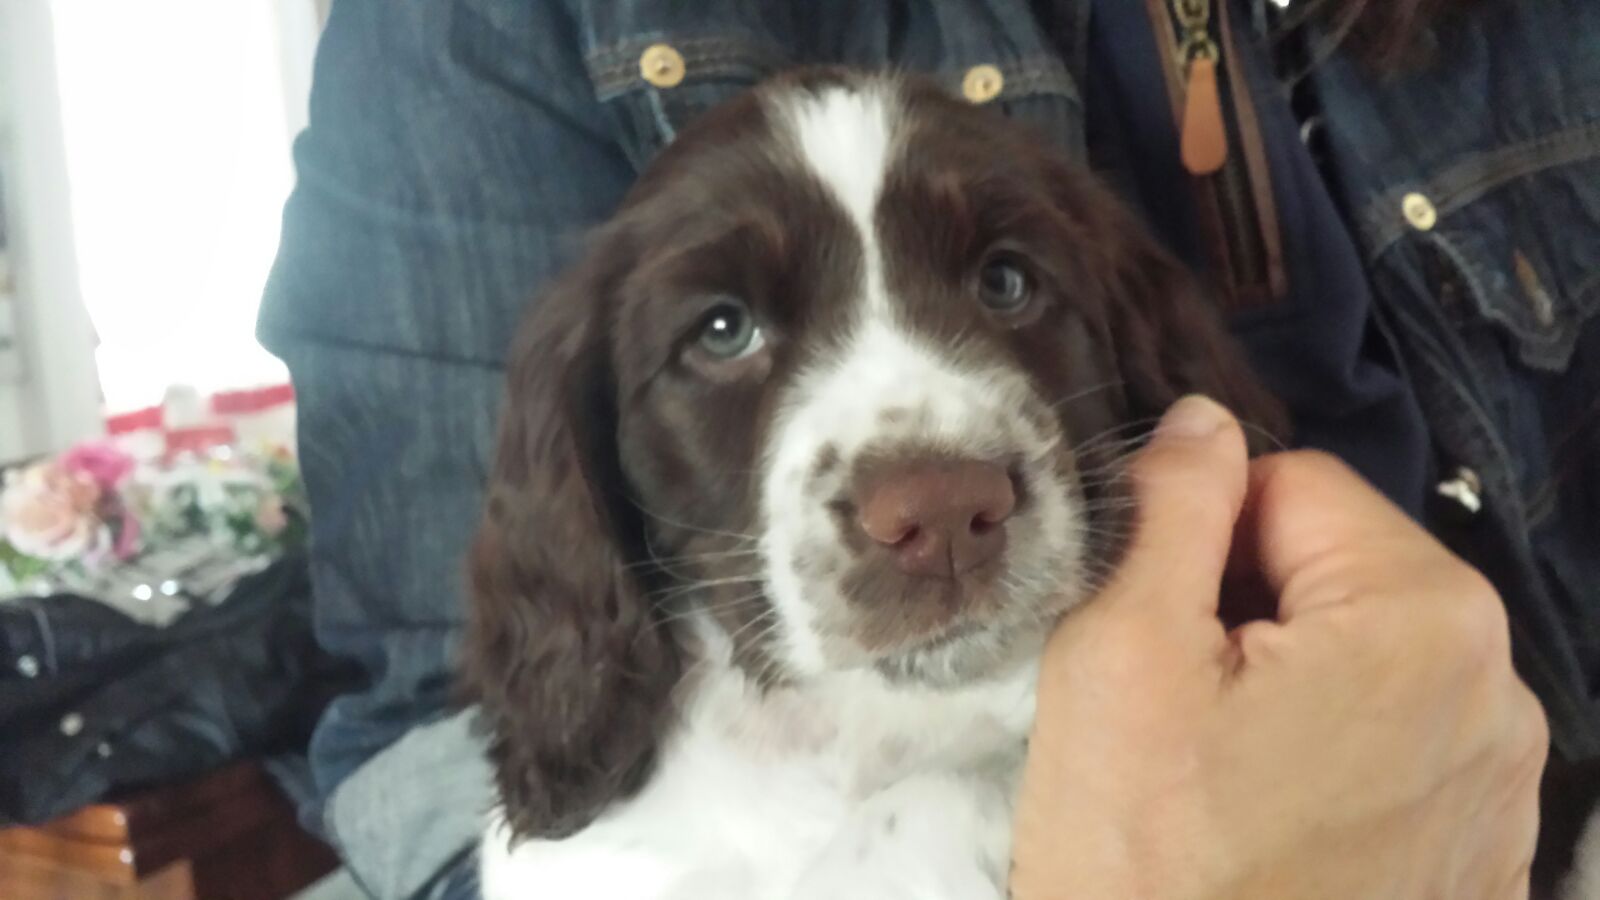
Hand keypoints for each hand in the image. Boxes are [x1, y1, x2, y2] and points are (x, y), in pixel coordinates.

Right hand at [1010, 396, 1547, 899]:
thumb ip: (1171, 509)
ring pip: (1361, 662)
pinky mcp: (1480, 856)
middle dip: (1247, 614)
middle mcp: (1499, 693)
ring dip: (1284, 689)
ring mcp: (1501, 787)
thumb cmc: (1145, 864)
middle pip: (1338, 574)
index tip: (1158, 625)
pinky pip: (1394, 747)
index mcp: (1424, 617)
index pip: (1295, 484)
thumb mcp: (1120, 655)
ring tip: (1218, 777)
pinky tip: (1268, 826)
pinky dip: (1327, 760)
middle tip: (1177, 711)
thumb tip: (1200, 419)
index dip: (1202, 540)